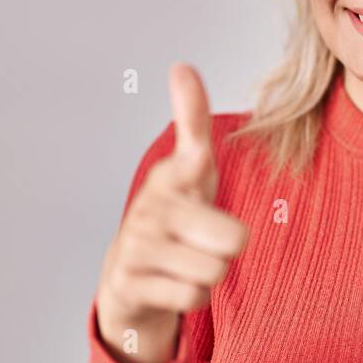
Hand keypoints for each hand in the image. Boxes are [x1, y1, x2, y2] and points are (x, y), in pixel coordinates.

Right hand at [94, 63, 248, 362]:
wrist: (129, 279)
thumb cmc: (175, 218)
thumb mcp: (192, 172)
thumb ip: (194, 122)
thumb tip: (181, 65)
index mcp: (174, 177)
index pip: (193, 153)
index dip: (196, 138)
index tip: (186, 92)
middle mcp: (152, 207)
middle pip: (234, 239)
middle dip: (230, 249)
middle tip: (208, 242)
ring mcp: (137, 245)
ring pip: (215, 270)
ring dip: (211, 274)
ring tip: (188, 262)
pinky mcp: (128, 282)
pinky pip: (193, 297)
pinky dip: (193, 297)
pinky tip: (173, 284)